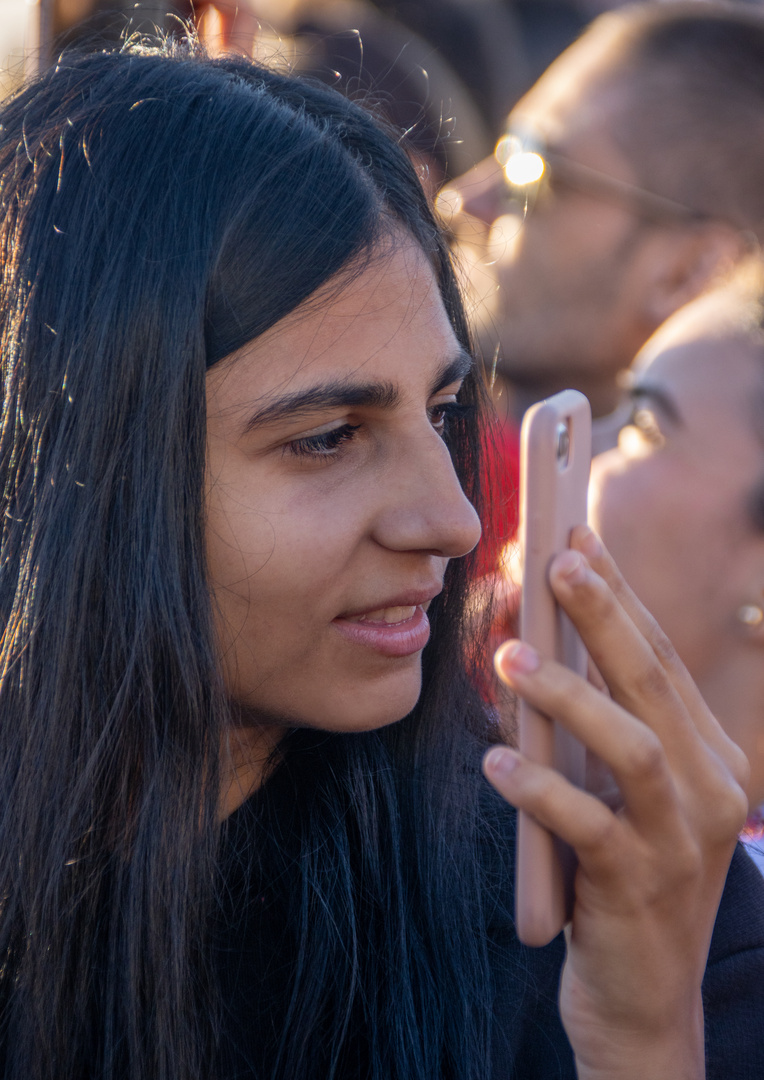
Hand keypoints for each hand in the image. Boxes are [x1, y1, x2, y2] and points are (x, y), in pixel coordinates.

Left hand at [482, 526, 748, 1079]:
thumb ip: (600, 723)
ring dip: (569, 695)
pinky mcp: (639, 887)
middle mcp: (709, 786)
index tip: (578, 537)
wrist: (644, 999)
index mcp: (705, 751)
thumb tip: (545, 639)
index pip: (660, 655)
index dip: (619, 593)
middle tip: (555, 559)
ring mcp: (680, 839)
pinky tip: (495, 765)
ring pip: (632, 745)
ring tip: (509, 655)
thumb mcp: (619, 790)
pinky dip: (539, 790)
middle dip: (605, 614)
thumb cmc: (619, 873)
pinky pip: (588, 825)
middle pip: (654, 681)